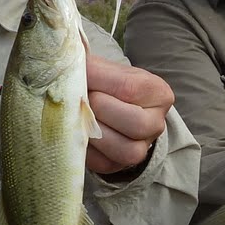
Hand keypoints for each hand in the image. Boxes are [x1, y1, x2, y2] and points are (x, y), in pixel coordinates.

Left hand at [84, 55, 172, 176]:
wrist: (108, 112)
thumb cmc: (106, 87)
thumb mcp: (106, 71)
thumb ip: (91, 65)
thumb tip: (65, 59)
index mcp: (158, 92)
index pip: (129, 87)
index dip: (98, 80)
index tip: (77, 71)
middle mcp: (157, 122)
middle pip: (134, 122)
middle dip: (99, 109)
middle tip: (80, 98)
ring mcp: (142, 148)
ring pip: (124, 148)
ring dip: (94, 132)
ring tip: (78, 115)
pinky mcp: (119, 166)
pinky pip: (104, 164)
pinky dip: (85, 148)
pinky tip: (77, 131)